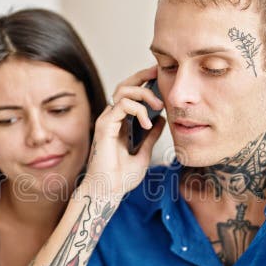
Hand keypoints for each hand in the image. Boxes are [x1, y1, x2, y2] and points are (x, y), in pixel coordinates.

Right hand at [84, 65, 165, 196]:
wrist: (109, 191)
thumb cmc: (121, 177)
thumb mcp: (144, 153)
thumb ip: (151, 136)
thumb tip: (161, 120)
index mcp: (120, 123)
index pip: (131, 95)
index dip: (144, 83)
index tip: (160, 79)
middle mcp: (112, 118)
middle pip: (124, 86)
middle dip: (142, 76)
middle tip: (159, 74)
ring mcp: (107, 120)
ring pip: (123, 91)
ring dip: (143, 94)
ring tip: (158, 106)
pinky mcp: (104, 125)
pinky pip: (121, 106)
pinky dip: (138, 110)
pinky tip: (147, 124)